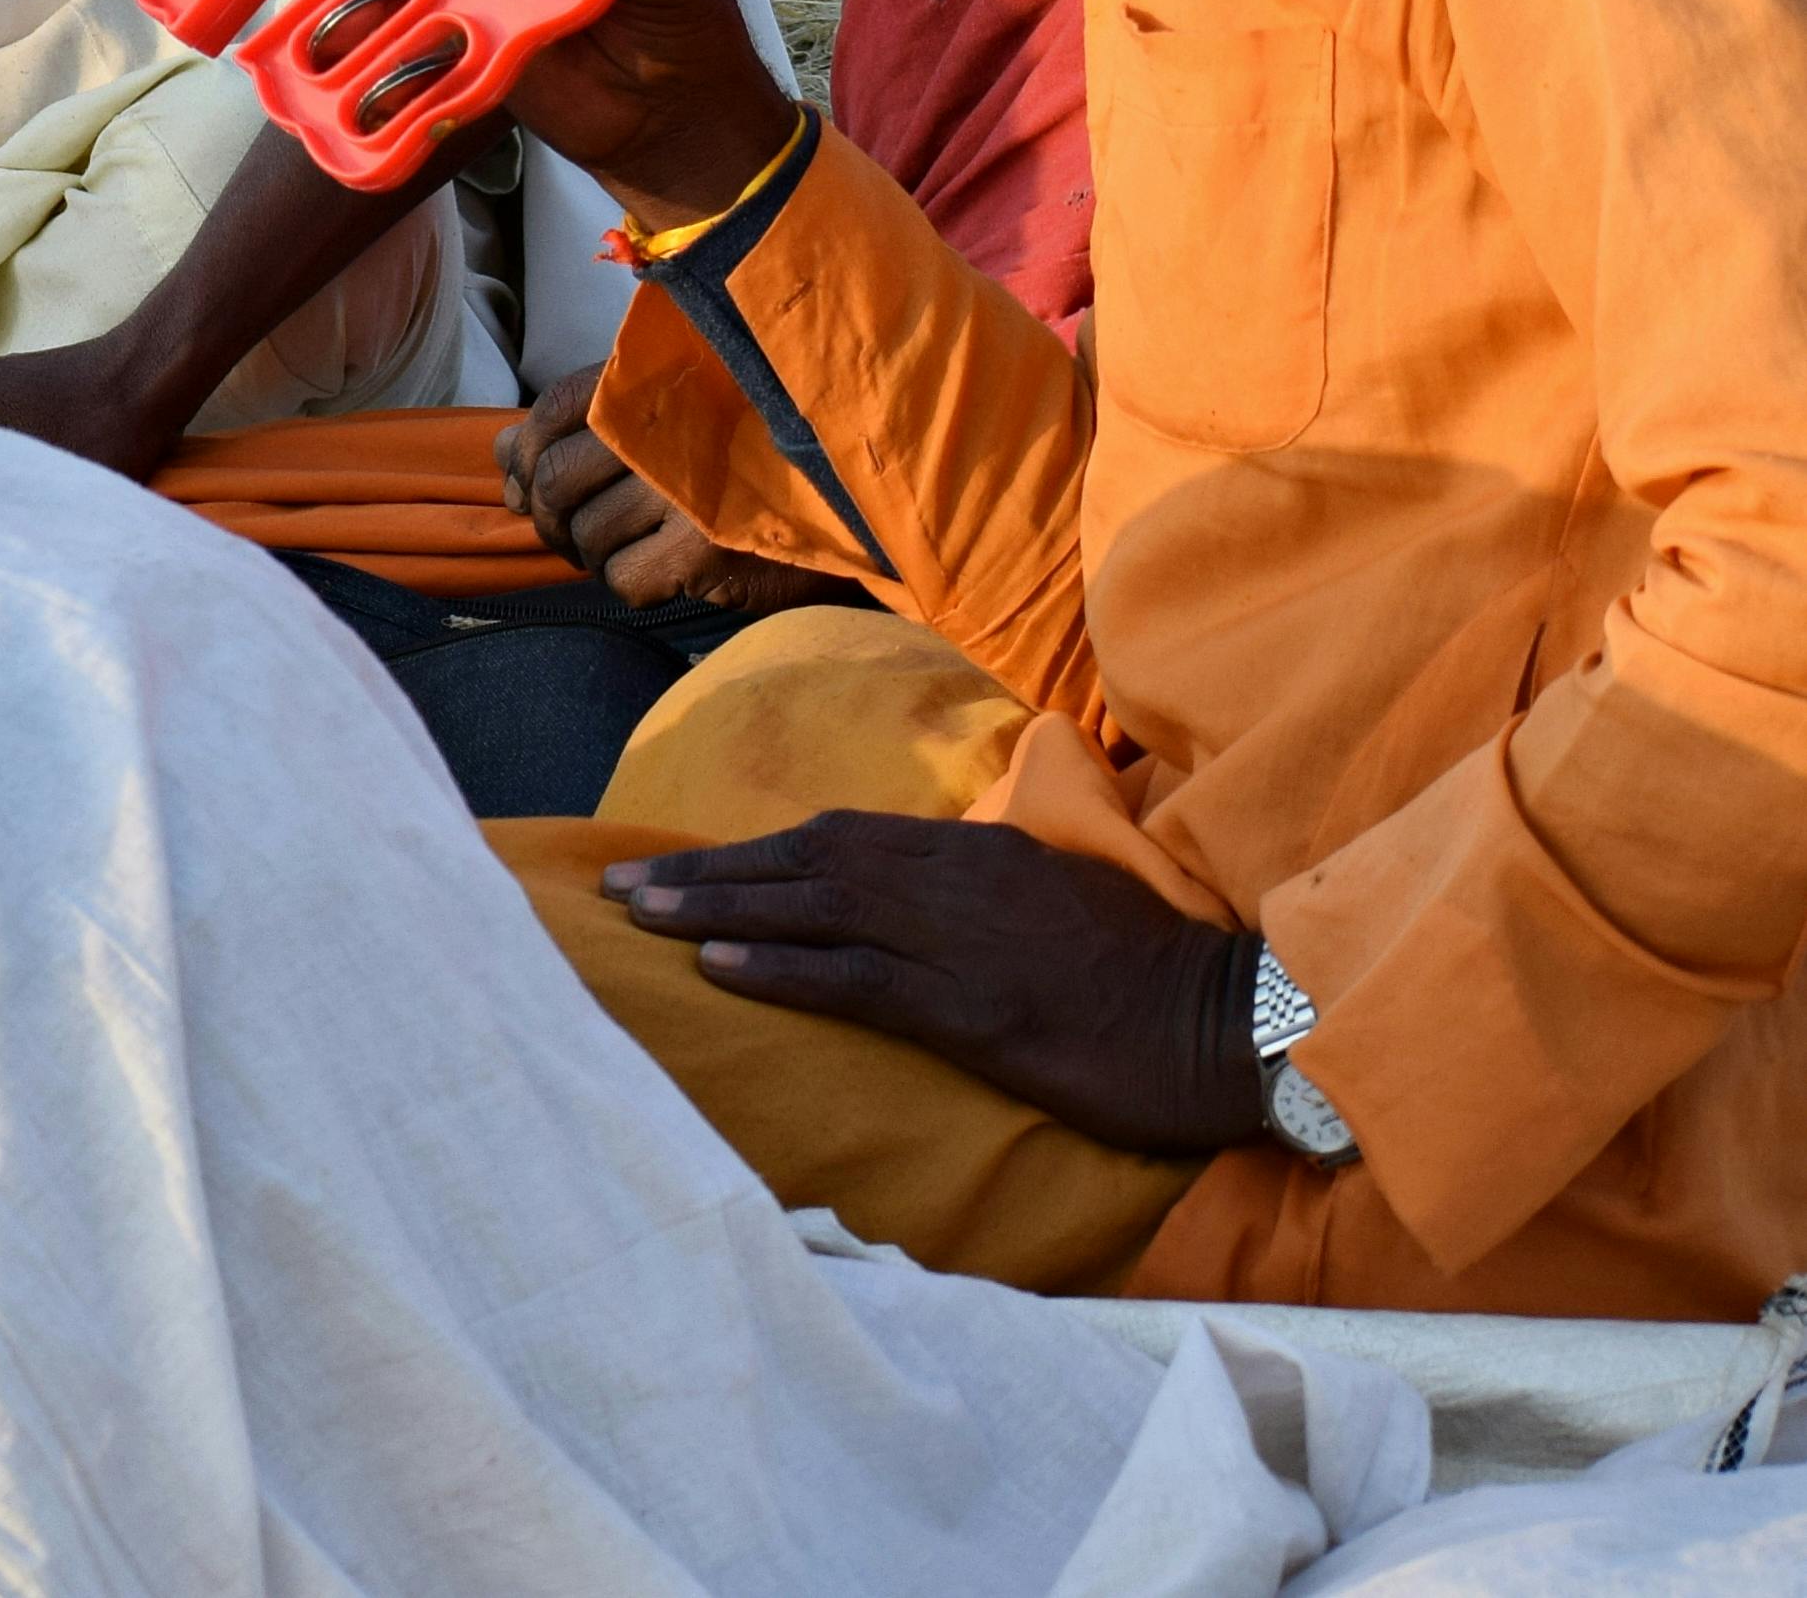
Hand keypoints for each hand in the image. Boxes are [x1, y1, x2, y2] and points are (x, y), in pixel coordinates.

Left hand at [500, 365, 847, 611]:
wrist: (860, 486)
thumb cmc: (758, 442)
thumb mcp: (677, 408)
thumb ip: (584, 420)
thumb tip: (500, 455)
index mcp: (659, 378)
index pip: (551, 412)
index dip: (525, 455)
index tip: (527, 481)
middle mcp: (667, 430)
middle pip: (555, 480)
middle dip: (547, 514)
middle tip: (568, 527)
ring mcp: (686, 493)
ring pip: (587, 535)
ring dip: (591, 550)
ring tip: (623, 544)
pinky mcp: (708, 552)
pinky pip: (625, 579)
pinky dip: (629, 579)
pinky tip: (662, 566)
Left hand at [609, 813, 1269, 1155]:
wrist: (1239, 1023)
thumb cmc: (1157, 972)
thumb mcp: (1068, 900)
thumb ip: (994, 886)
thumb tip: (927, 888)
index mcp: (982, 851)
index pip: (844, 837)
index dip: (758, 851)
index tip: (688, 863)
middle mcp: (959, 880)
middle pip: (806, 860)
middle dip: (708, 871)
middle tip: (621, 886)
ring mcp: (964, 943)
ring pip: (812, 907)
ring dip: (714, 907)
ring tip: (636, 914)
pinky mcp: (975, 1012)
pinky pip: (855, 978)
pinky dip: (779, 967)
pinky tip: (714, 966)